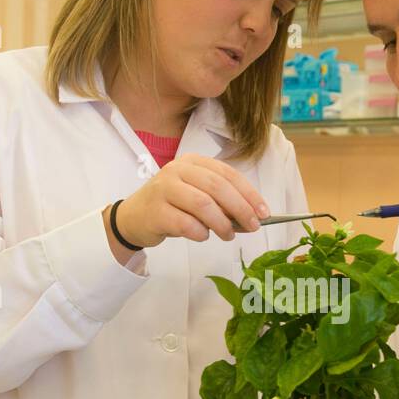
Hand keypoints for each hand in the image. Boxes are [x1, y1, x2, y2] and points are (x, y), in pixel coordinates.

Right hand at [108, 154, 269, 253]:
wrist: (133, 218)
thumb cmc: (172, 206)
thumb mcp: (197, 196)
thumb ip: (221, 201)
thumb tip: (253, 216)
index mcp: (192, 162)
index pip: (227, 174)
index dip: (249, 194)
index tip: (264, 213)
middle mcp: (177, 170)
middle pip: (218, 187)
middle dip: (240, 209)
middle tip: (253, 227)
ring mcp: (164, 189)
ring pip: (203, 205)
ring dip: (222, 224)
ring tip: (228, 235)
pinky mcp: (155, 211)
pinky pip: (186, 224)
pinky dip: (201, 233)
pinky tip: (203, 236)